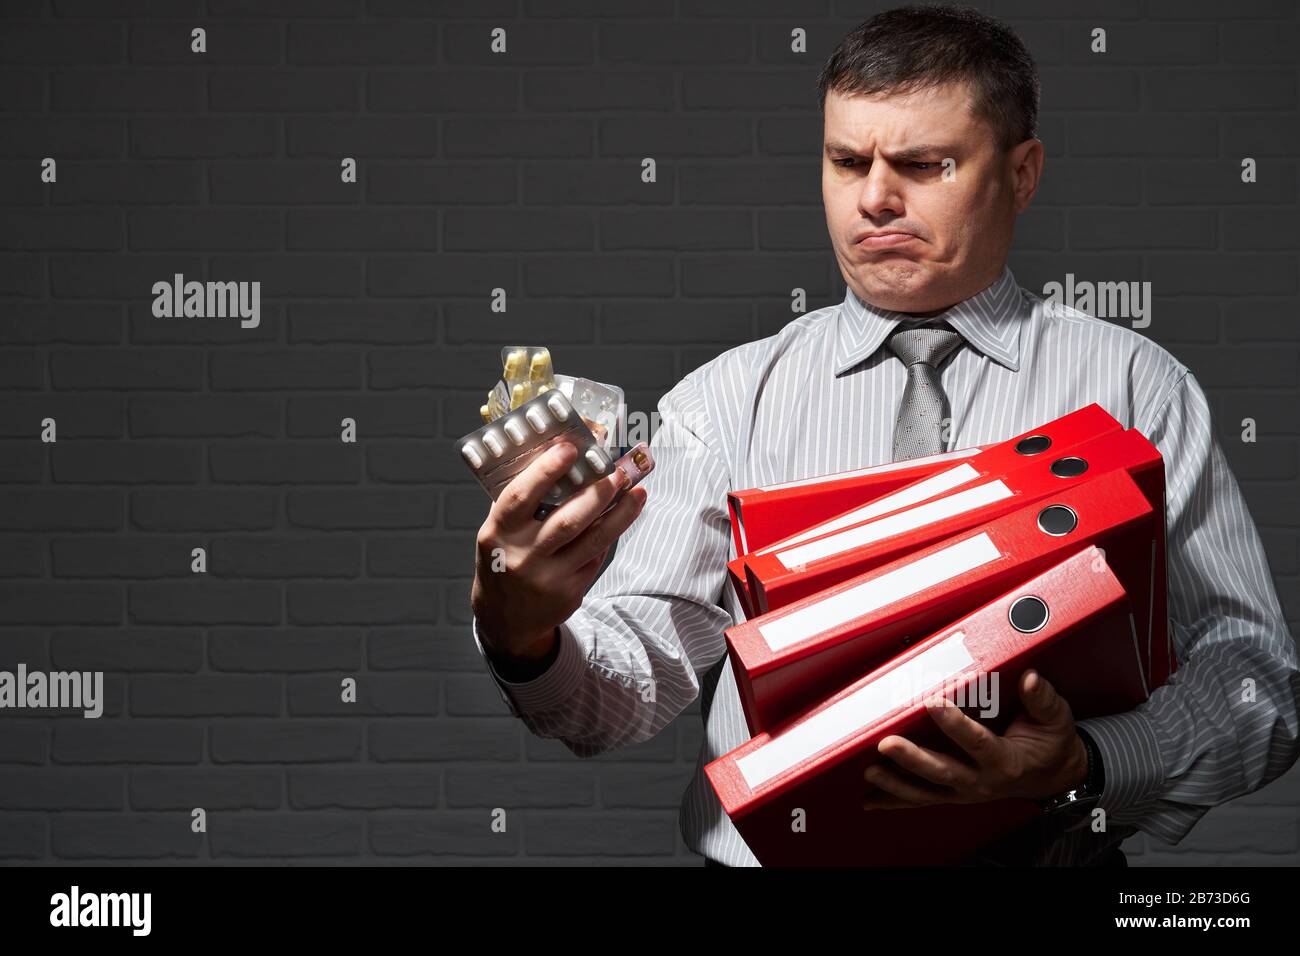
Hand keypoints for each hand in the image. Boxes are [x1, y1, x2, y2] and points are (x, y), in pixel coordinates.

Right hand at [471, 440, 647, 664]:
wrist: (505, 620)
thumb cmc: (503, 561)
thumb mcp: (498, 531)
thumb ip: (522, 501)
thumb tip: (562, 460)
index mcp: (497, 533)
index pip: (521, 496)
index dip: (545, 470)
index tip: (570, 449)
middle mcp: (522, 557)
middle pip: (567, 520)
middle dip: (598, 492)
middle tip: (618, 472)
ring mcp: (548, 578)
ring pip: (593, 540)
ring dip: (620, 513)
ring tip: (637, 492)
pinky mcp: (570, 593)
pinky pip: (596, 557)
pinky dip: (609, 534)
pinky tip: (620, 518)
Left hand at [861, 669, 1088, 809]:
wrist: (1053, 777)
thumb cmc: (1050, 745)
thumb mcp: (1056, 721)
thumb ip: (1043, 700)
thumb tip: (1030, 678)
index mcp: (1005, 761)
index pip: (978, 743)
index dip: (955, 725)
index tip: (934, 703)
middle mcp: (982, 780)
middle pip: (943, 771)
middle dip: (913, 758)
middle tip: (887, 743)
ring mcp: (965, 791)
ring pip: (927, 791)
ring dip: (897, 783)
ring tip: (871, 770)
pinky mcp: (954, 795)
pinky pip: (922, 800)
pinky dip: (895, 801)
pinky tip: (870, 799)